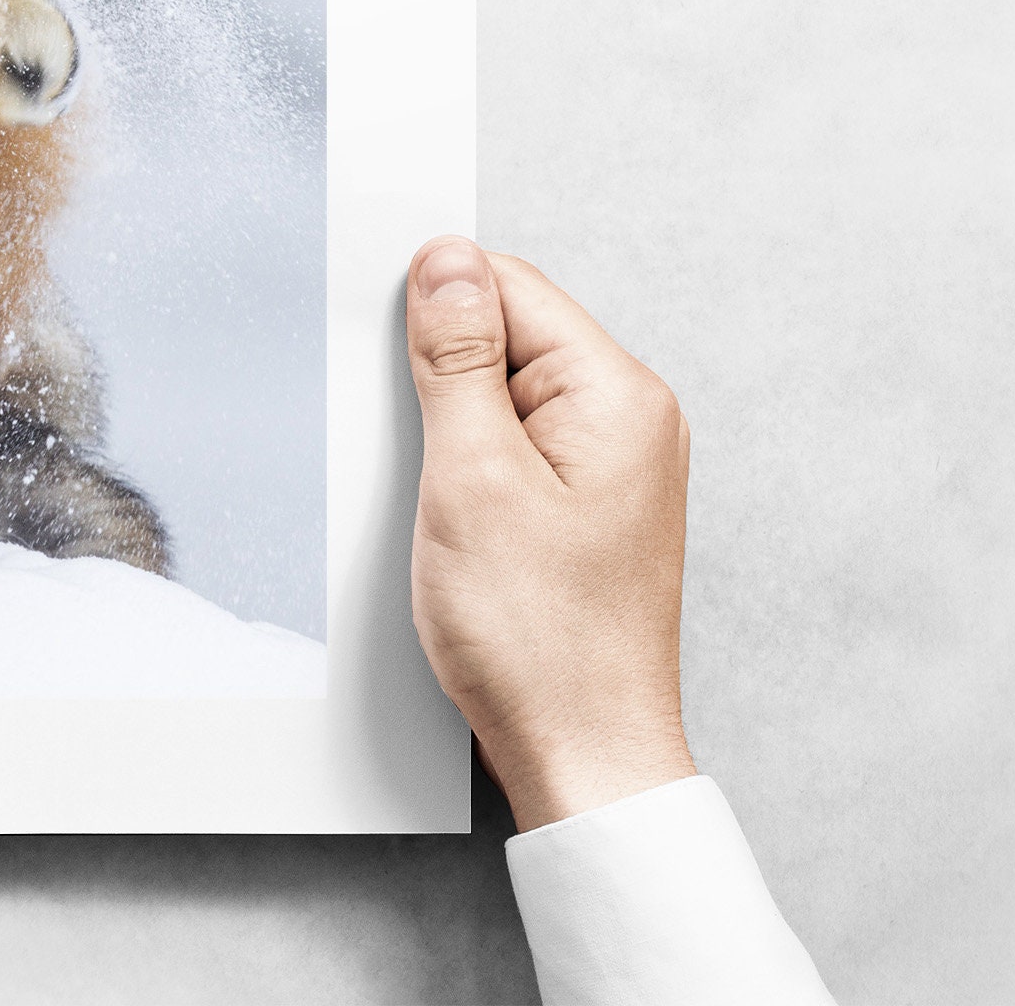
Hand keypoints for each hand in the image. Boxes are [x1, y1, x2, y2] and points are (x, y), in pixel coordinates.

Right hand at [404, 236, 696, 828]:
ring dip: (452, 430)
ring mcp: (613, 466)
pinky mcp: (587, 506)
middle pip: (509, 336)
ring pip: (504, 396)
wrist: (583, 754)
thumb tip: (446, 260)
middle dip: (441, 377)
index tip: (384, 352)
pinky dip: (470, 470)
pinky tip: (455, 521)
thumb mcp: (472, 478)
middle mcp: (630, 419)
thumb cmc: (540, 641)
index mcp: (618, 394)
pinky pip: (515, 449)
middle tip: (421, 454)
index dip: (434, 308)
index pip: (510, 287)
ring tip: (445, 502)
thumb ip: (458, 358)